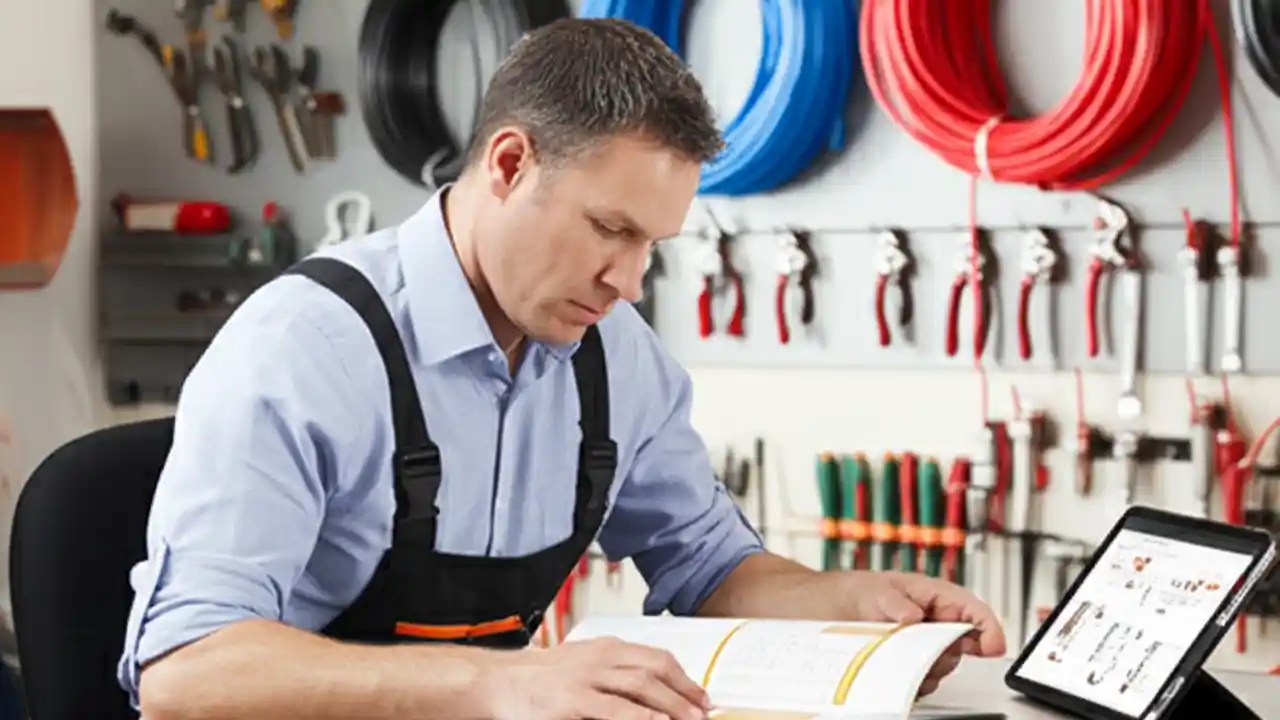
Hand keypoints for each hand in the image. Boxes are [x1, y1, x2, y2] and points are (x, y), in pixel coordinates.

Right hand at [479, 636, 713, 719]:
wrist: (495, 683)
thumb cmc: (536, 680)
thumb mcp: (580, 667)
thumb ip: (612, 675)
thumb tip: (647, 693)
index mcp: (604, 648)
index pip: (656, 657)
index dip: (684, 677)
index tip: (701, 695)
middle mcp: (600, 658)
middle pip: (656, 669)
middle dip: (685, 691)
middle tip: (704, 711)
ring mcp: (586, 678)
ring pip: (642, 686)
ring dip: (672, 704)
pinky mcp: (572, 700)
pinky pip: (614, 708)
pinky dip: (641, 716)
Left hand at [840, 570, 1005, 695]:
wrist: (834, 609)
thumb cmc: (862, 592)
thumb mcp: (876, 591)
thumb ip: (895, 602)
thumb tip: (913, 616)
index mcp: (938, 597)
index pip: (975, 612)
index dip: (990, 629)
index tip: (993, 647)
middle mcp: (938, 623)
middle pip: (964, 645)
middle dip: (947, 651)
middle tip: (922, 647)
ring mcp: (927, 645)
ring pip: (944, 665)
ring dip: (926, 665)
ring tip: (898, 650)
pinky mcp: (914, 664)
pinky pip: (926, 680)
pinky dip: (913, 679)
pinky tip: (894, 666)